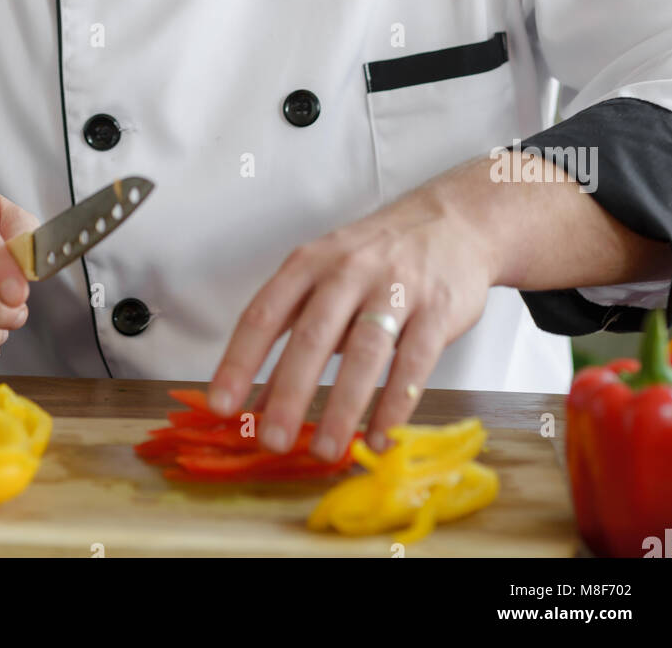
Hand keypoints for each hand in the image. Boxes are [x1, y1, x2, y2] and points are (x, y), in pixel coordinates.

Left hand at [207, 178, 496, 460]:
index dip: (239, 361)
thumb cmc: (375, 258)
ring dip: (343, 406)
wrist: (452, 221)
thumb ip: (290, 337)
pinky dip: (395, 404)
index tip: (220, 405)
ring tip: (325, 450)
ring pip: (364, 351)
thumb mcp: (324, 283)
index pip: (264, 313)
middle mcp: (348, 271)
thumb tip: (254, 401)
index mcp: (309, 263)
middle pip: (313, 335)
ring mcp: (396, 287)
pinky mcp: (437, 308)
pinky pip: (413, 362)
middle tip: (272, 440)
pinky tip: (380, 437)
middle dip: (290, 392)